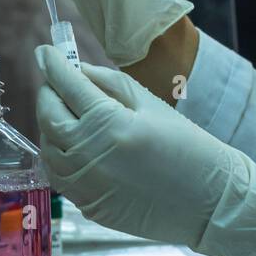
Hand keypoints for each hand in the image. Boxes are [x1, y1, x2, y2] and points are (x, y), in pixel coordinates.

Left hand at [35, 45, 255, 255]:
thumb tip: (78, 71)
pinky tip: (70, 143)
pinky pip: (58, 174)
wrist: (209, 201)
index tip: (46, 51)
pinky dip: (57, 153)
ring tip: (64, 111)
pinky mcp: (87, 205)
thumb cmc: (188, 146)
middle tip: (55, 81)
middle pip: (48, 114)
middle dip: (48, 92)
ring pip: (47, 146)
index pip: (66, 84)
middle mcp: (88, 154)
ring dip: (49, 124)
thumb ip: (111, 84)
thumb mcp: (152, 104)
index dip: (53, 63)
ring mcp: (84, 183)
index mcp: (108, 122)